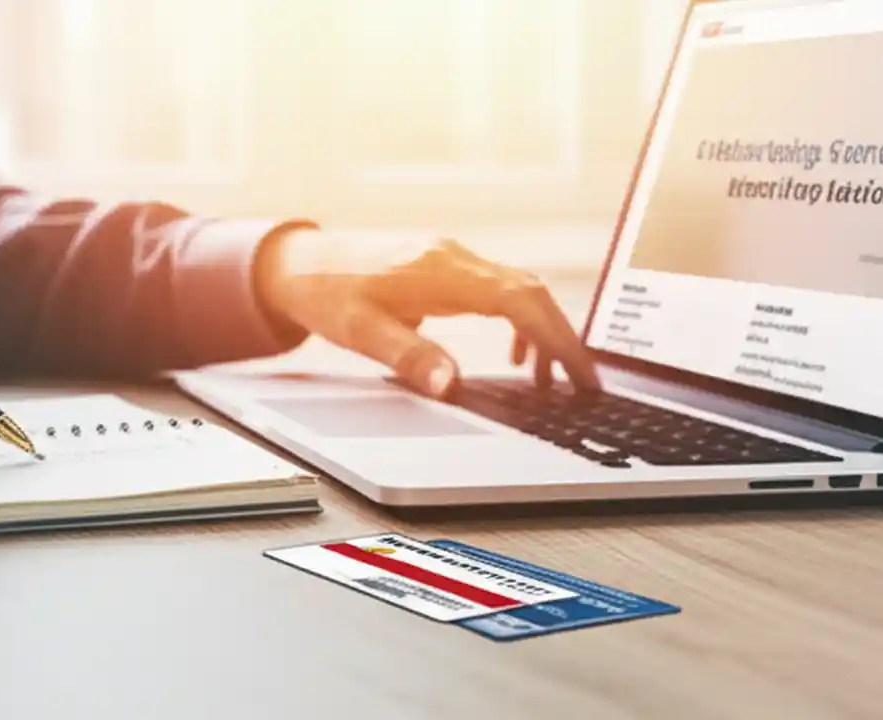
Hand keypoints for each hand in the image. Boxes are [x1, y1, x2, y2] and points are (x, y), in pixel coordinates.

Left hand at [255, 228, 599, 397]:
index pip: (518, 300)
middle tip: (586, 385)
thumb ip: (408, 356)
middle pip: (530, 293)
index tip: (580, 374)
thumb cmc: (324, 292)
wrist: (297, 262)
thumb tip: (450, 385)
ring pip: (519, 289)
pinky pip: (498, 289)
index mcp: (438, 271)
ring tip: (549, 380)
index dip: (556, 338)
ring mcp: (451, 257)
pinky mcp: (444, 265)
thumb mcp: (359, 331)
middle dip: (563, 338)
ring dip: (542, 330)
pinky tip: (512, 353)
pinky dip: (517, 319)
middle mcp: (453, 257)